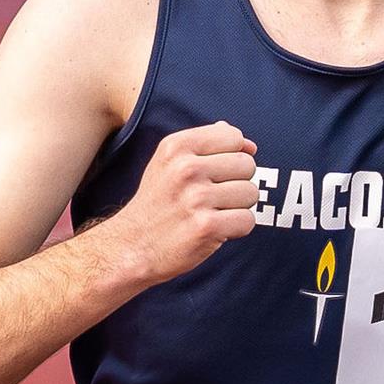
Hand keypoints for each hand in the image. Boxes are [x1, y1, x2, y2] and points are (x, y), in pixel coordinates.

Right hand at [111, 121, 258, 282]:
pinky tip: (215, 229)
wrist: (131, 246)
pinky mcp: (206, 226)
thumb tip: (248, 144)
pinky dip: (236, 229)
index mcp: (177, 146)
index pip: (234, 137)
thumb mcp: (170, 162)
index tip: (216, 173)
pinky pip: (247, 220)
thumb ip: (208, 145)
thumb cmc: (157, 202)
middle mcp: (186, 168)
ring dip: (238, 207)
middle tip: (213, 197)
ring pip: (251, 193)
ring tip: (212, 212)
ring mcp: (196, 198)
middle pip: (247, 165)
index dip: (233, 156)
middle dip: (238, 182)